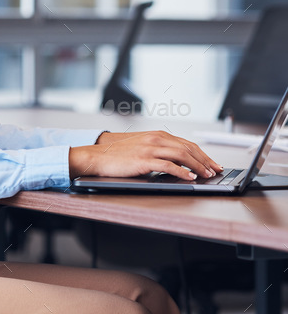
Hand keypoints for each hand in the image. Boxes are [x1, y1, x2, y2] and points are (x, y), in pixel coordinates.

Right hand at [69, 130, 223, 181]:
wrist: (98, 156)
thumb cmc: (118, 154)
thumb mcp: (142, 147)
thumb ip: (160, 151)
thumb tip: (179, 162)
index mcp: (157, 135)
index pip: (187, 143)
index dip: (203, 154)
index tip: (212, 163)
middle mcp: (156, 139)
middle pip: (188, 148)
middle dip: (205, 160)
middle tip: (215, 170)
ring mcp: (150, 149)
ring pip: (182, 155)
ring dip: (198, 166)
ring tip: (207, 175)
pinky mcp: (144, 160)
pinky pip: (168, 166)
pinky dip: (182, 172)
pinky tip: (190, 178)